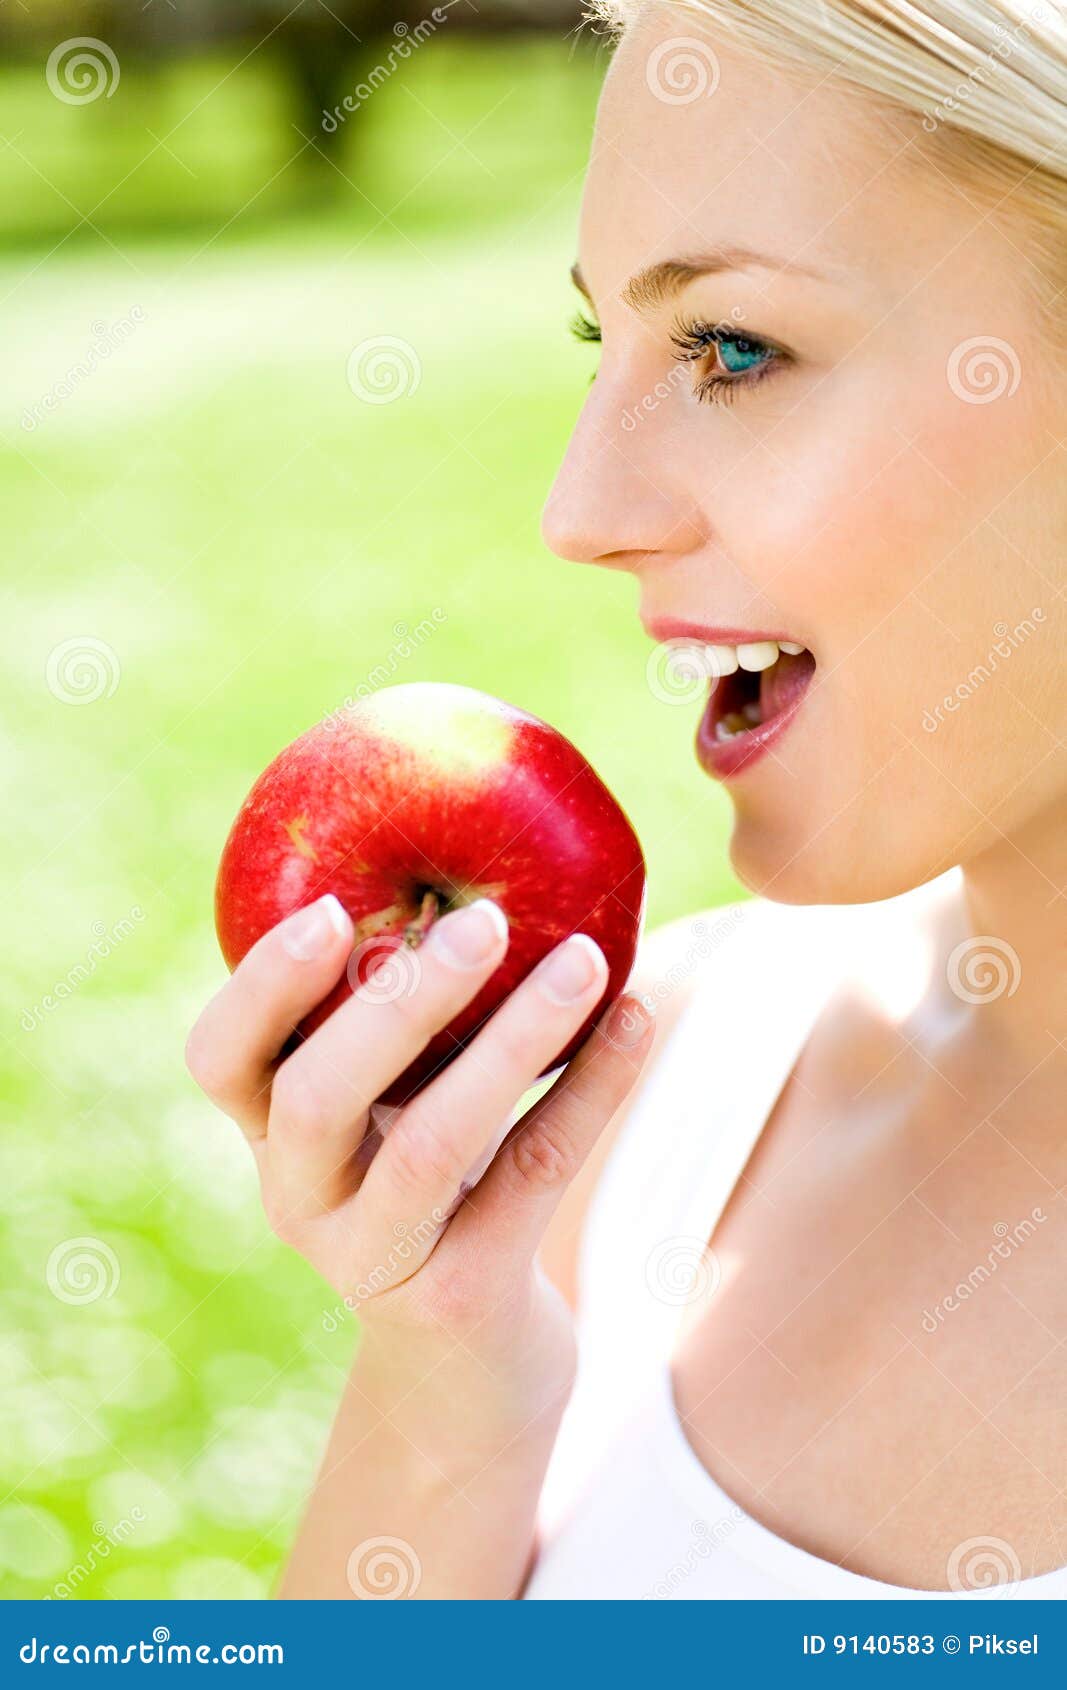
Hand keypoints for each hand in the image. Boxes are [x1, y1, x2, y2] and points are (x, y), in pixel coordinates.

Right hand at [186, 894, 653, 1400]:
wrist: (465, 1371)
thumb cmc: (431, 1193)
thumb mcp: (389, 1113)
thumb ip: (398, 1021)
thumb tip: (475, 862)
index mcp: (272, 1137)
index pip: (221, 1058)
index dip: (264, 984)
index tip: (333, 908)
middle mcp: (303, 1201)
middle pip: (318, 1097)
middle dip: (398, 1003)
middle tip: (483, 921)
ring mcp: (380, 1258)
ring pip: (433, 1144)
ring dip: (514, 1042)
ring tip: (588, 959)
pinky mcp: (464, 1296)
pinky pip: (531, 1177)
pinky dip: (590, 1091)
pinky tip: (638, 1018)